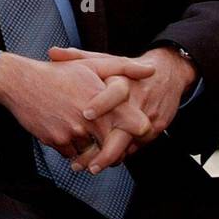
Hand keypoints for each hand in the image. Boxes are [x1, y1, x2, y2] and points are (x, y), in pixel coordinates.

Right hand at [0, 51, 153, 169]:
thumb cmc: (56, 74)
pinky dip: (69, 148)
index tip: (129, 132)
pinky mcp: (57, 140)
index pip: (136, 126)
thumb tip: (151, 70)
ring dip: (88, 148)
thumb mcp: (91, 65)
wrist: (20, 82)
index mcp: (104, 100)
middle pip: (114, 146)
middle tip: (105, 146)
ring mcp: (74, 131)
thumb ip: (124, 68)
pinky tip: (63, 132)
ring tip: (78, 133)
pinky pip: (71, 153)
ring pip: (91, 151)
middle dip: (111, 149)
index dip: (136, 132)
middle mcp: (91, 118)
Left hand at [51, 45, 194, 170]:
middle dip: (106, 150)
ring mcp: (148, 118)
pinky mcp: (155, 131)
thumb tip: (52, 52)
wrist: (167, 75)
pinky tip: (103, 160)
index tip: (86, 114)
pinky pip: (136, 148)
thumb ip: (78, 58)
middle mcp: (138, 102)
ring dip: (109, 157)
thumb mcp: (106, 61)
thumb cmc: (127, 70)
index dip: (102, 102)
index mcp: (124, 82)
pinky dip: (120, 154)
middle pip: (125, 129)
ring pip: (129, 144)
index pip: (115, 92)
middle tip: (85, 164)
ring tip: (88, 166)